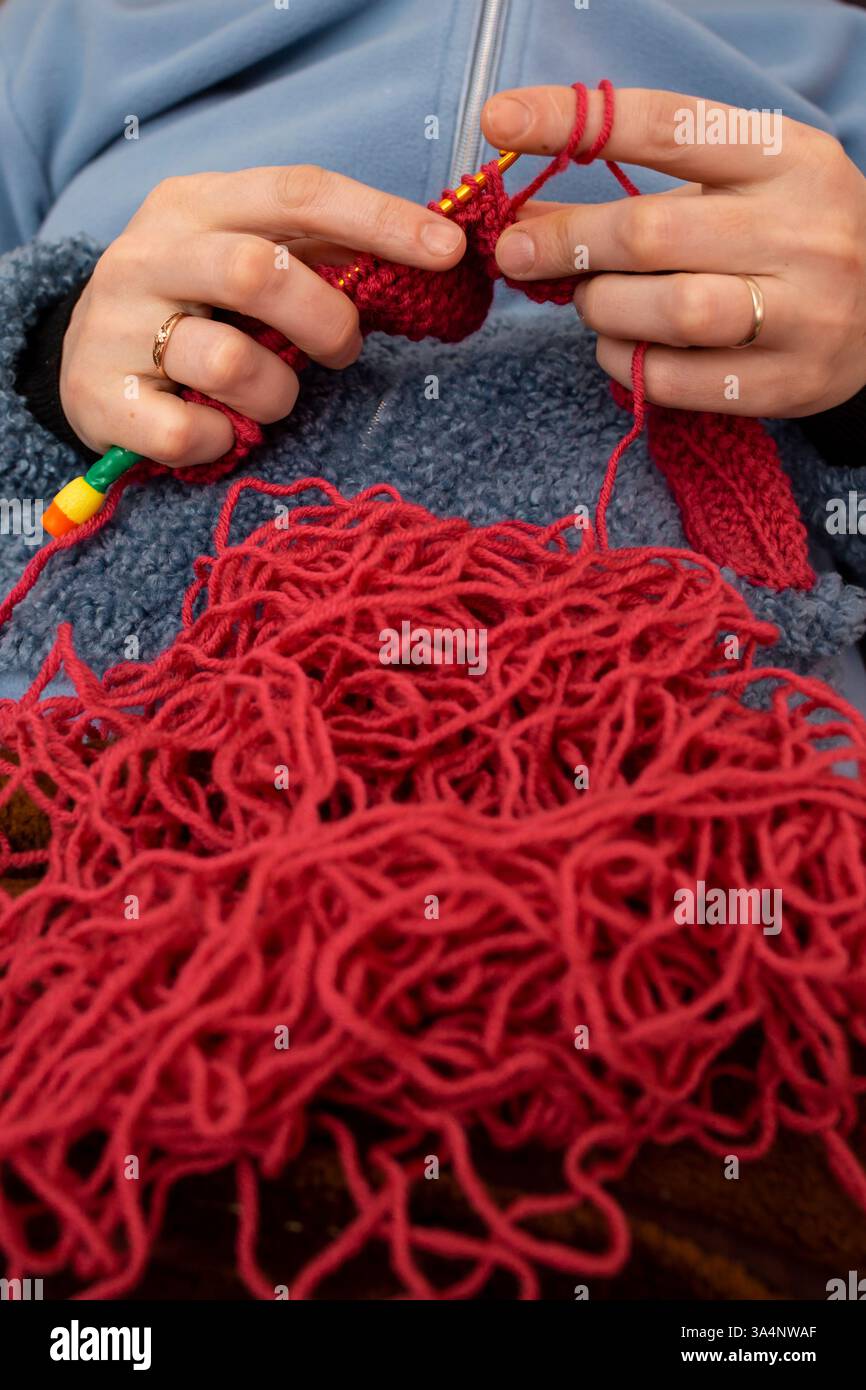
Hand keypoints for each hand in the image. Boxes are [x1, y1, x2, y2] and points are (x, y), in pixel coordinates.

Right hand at [60, 167, 465, 464]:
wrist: (81, 364)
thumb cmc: (192, 310)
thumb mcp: (243, 262)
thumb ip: (319, 256)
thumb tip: (428, 254)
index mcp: (195, 204)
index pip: (298, 193)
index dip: (378, 219)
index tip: (446, 249)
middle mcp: (147, 254)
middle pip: (260, 272)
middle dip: (326, 321)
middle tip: (343, 350)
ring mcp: (117, 325)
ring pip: (231, 363)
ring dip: (276, 394)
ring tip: (267, 396)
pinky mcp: (99, 397)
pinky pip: (190, 433)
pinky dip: (223, 441)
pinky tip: (217, 430)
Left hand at [482, 86, 865, 416]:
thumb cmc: (787, 239)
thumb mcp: (735, 188)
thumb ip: (644, 193)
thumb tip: (530, 217)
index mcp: (784, 157)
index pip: (665, 125)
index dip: (574, 121)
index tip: (502, 121)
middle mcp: (802, 227)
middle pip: (651, 232)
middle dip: (568, 244)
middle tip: (521, 253)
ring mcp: (803, 310)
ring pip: (667, 311)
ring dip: (602, 310)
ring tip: (590, 306)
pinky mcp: (788, 381)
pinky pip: (678, 379)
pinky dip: (626, 364)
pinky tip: (620, 350)